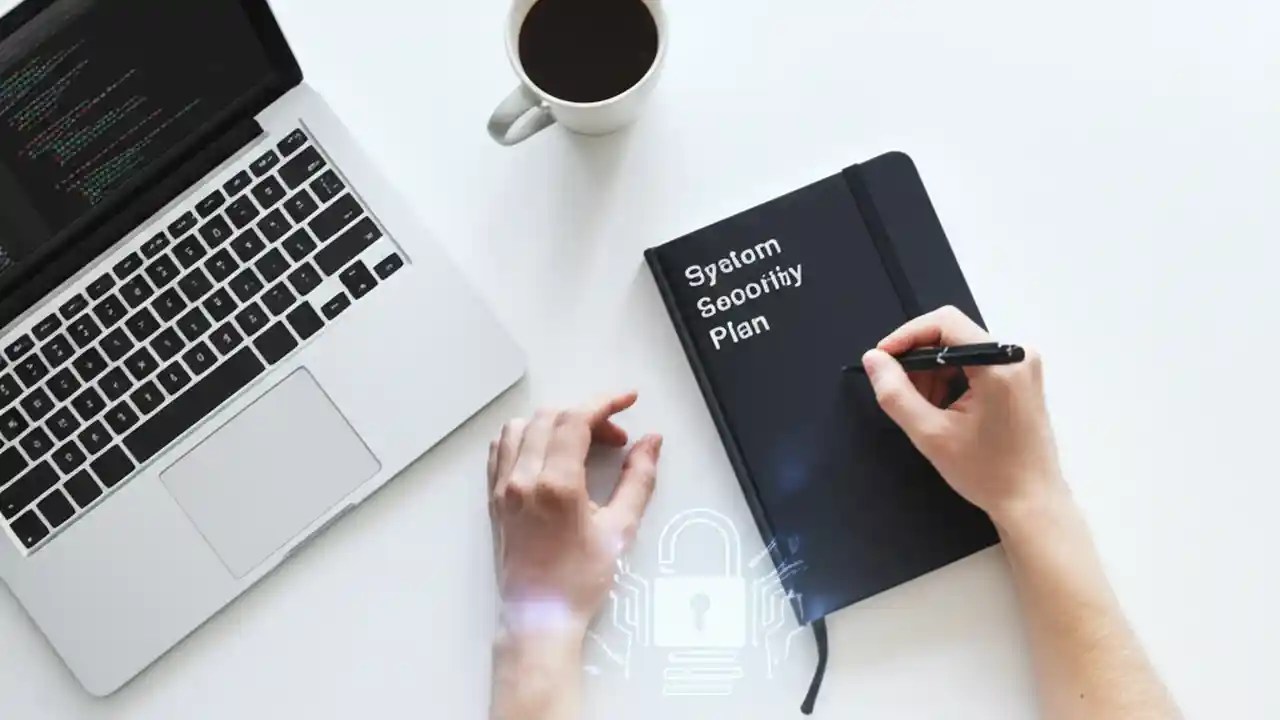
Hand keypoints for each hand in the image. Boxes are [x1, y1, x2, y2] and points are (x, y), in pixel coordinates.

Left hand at [487, 391, 662, 639]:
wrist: (539, 616)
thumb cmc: (581, 579)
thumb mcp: (620, 529)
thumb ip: (639, 479)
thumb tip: (651, 442)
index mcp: (556, 484)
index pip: (577, 419)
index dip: (605, 402)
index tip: (628, 401)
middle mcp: (523, 478)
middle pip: (551, 417)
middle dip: (588, 416)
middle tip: (615, 439)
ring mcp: (503, 487)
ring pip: (521, 426)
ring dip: (554, 423)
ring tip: (581, 444)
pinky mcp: (493, 497)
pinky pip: (501, 448)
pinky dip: (525, 437)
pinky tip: (547, 452)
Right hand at [860, 307, 1065, 527]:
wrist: (1032, 502)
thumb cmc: (987, 473)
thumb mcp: (930, 435)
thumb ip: (895, 394)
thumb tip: (873, 360)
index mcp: (1001, 364)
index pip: (945, 322)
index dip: (906, 335)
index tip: (882, 359)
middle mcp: (1018, 354)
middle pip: (952, 335)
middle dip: (920, 361)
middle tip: (903, 395)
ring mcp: (1023, 365)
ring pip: (962, 350)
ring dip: (935, 373)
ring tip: (927, 411)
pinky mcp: (1022, 377)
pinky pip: (977, 363)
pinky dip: (953, 380)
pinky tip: (947, 411)